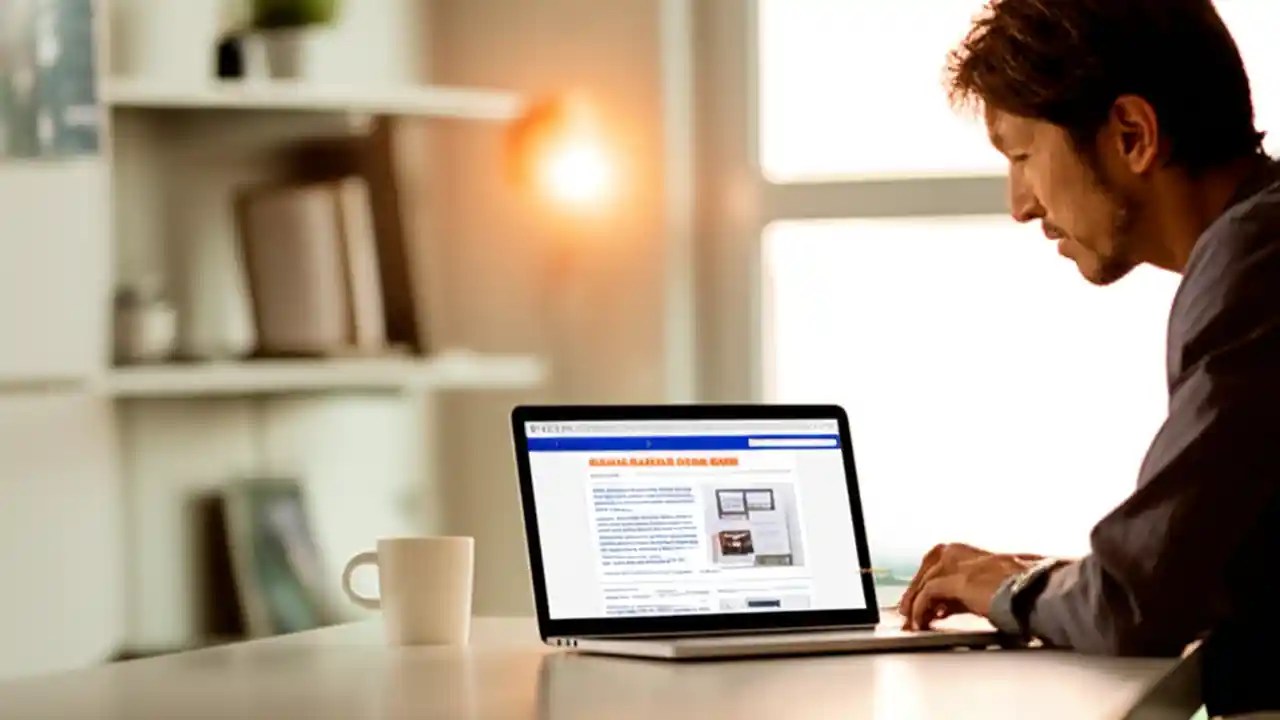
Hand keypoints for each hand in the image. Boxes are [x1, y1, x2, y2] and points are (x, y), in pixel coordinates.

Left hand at [897, 543, 1040, 630]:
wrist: (1047, 597)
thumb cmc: (1036, 597)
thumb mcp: (1003, 592)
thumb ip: (978, 594)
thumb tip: (956, 607)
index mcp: (985, 555)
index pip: (947, 560)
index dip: (932, 580)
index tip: (926, 599)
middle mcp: (973, 554)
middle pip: (933, 561)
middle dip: (918, 584)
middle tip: (908, 607)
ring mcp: (967, 563)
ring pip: (928, 576)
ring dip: (915, 600)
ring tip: (911, 619)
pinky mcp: (963, 579)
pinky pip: (929, 591)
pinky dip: (920, 607)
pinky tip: (920, 621)